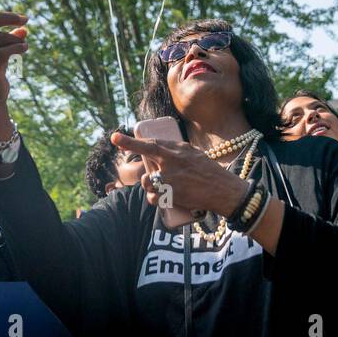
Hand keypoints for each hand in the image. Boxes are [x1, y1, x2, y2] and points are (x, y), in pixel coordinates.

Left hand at [111, 132, 249, 218]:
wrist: (222, 190)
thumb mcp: (192, 152)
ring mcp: (170, 182)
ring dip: (150, 185)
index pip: (149, 145)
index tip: (115, 137)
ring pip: (147, 182)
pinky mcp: (171, 197)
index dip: (129, 142)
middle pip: (145, 163)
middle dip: (137, 159)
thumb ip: (174, 150)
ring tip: (163, 185)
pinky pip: (153, 198)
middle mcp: (171, 165)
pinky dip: (156, 199)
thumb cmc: (208, 170)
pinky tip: (164, 197)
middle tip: (136, 159)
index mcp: (176, 152)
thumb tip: (157, 150)